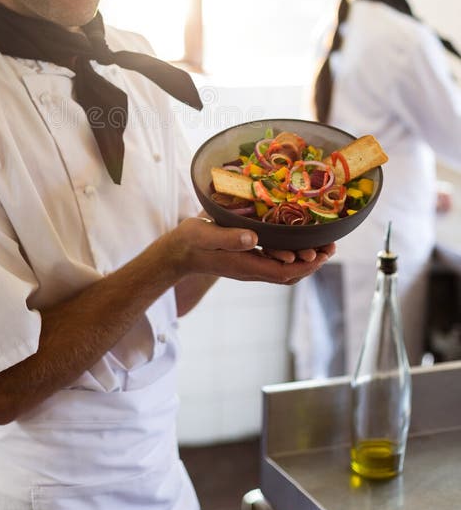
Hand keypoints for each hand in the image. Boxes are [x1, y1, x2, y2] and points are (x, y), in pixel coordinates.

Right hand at [167, 216, 334, 284]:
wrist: (179, 252)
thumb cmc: (192, 241)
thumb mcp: (207, 235)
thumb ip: (229, 237)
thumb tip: (254, 238)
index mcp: (246, 265)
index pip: (284, 273)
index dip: (307, 265)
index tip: (323, 253)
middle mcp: (252, 269)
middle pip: (291, 274)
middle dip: (313, 263)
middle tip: (330, 246)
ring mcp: (251, 266)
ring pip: (285, 269)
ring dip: (305, 259)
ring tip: (322, 244)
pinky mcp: (248, 259)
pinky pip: (276, 262)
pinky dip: (292, 253)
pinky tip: (298, 240)